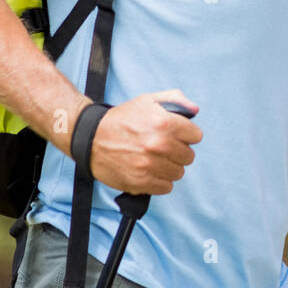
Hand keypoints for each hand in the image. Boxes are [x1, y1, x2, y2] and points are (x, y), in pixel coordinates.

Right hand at [88, 89, 202, 194]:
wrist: (91, 137)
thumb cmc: (122, 119)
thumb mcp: (148, 100)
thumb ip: (175, 100)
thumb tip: (194, 110)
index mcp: (164, 123)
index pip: (196, 136)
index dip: (187, 135)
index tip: (177, 136)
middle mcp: (159, 144)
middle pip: (188, 156)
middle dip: (179, 152)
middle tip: (164, 148)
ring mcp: (150, 165)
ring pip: (178, 173)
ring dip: (169, 167)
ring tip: (156, 160)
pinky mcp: (141, 181)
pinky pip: (166, 187)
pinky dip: (160, 181)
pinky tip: (150, 171)